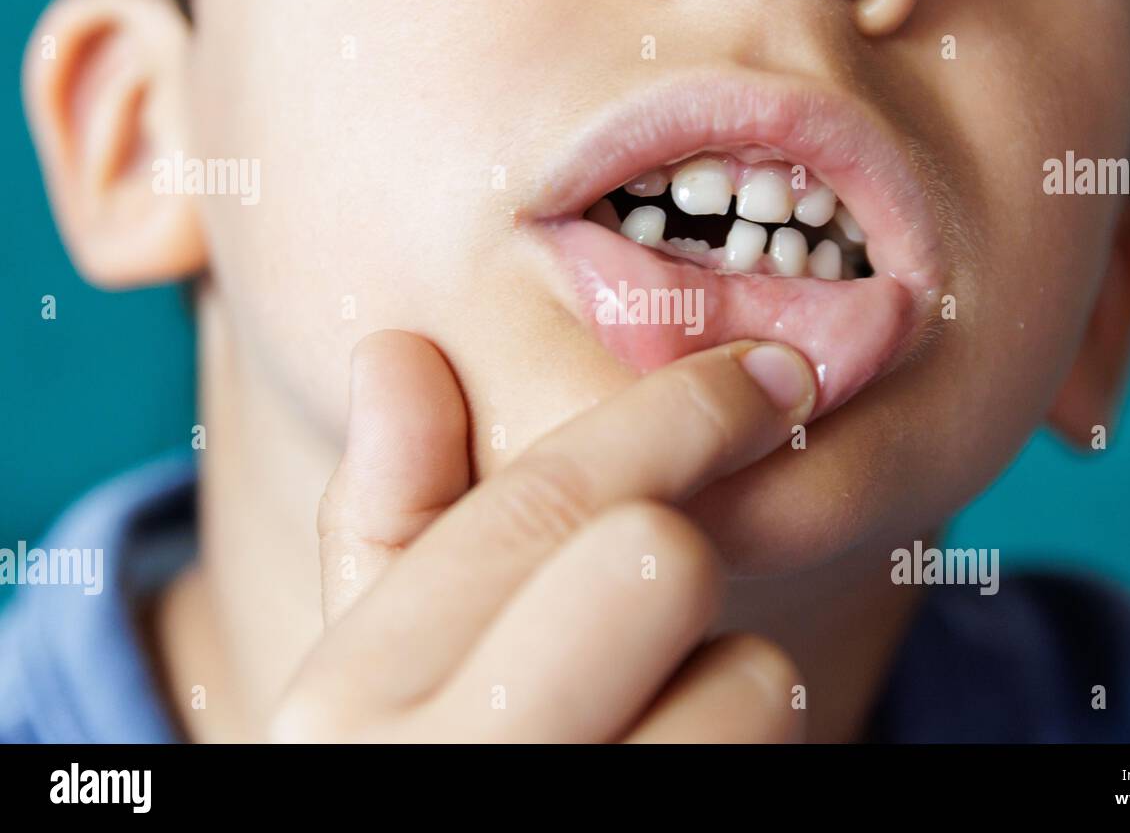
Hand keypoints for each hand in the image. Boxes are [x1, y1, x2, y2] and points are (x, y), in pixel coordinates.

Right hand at [271, 329, 814, 741]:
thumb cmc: (416, 772)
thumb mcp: (368, 672)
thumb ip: (384, 521)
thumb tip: (397, 351)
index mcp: (354, 700)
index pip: (546, 505)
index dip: (679, 411)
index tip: (768, 372)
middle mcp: (450, 773)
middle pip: (658, 563)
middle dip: (684, 550)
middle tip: (670, 574)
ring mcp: (571, 827)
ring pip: (748, 678)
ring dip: (729, 676)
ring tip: (654, 713)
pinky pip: (768, 761)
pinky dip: (749, 747)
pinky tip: (678, 762)